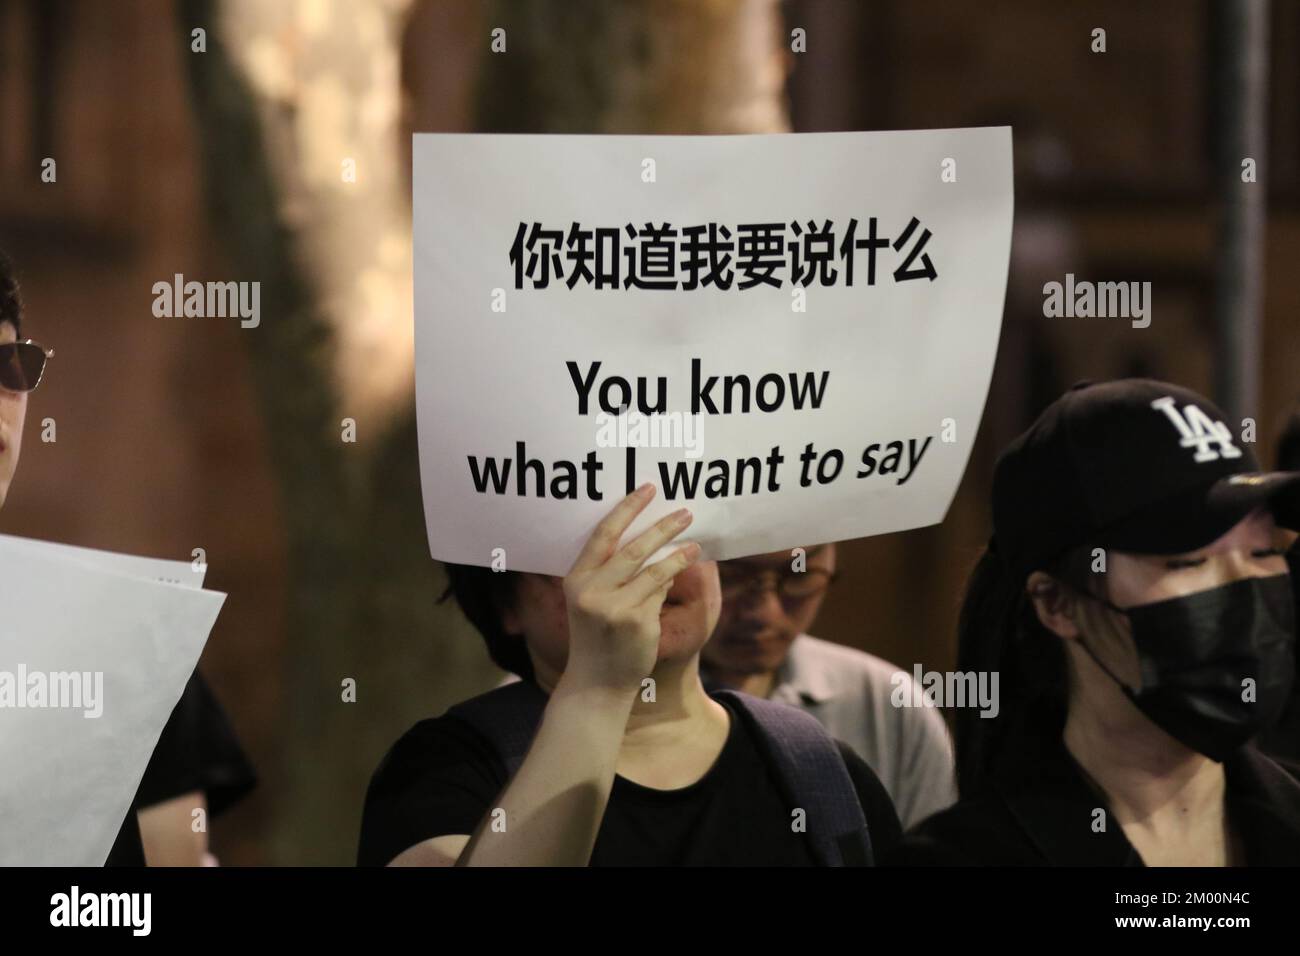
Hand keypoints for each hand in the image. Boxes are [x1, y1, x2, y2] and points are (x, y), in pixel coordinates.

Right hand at [560, 484, 699, 694]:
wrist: (597, 682)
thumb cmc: (597, 636)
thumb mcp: (592, 600)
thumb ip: (612, 573)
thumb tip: (653, 541)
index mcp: (576, 579)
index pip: (603, 535)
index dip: (627, 509)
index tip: (648, 489)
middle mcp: (592, 591)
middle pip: (633, 549)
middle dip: (662, 527)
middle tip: (685, 512)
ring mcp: (615, 607)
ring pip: (654, 570)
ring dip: (678, 554)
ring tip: (695, 544)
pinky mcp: (637, 622)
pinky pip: (660, 593)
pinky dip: (670, 580)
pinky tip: (680, 570)